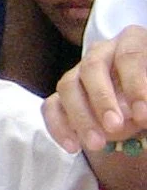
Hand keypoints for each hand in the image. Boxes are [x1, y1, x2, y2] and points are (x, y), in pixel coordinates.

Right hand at [43, 26, 146, 152]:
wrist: (141, 108)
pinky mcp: (63, 95)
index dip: (135, 85)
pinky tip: (73, 147)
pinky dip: (59, 127)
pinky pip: (51, 106)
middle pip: (91, 67)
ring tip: (96, 145)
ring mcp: (78, 72)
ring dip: (80, 117)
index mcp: (132, 42)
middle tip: (115, 127)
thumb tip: (140, 114)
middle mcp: (101, 52)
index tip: (144, 116)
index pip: (130, 56)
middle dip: (102, 100)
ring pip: (67, 86)